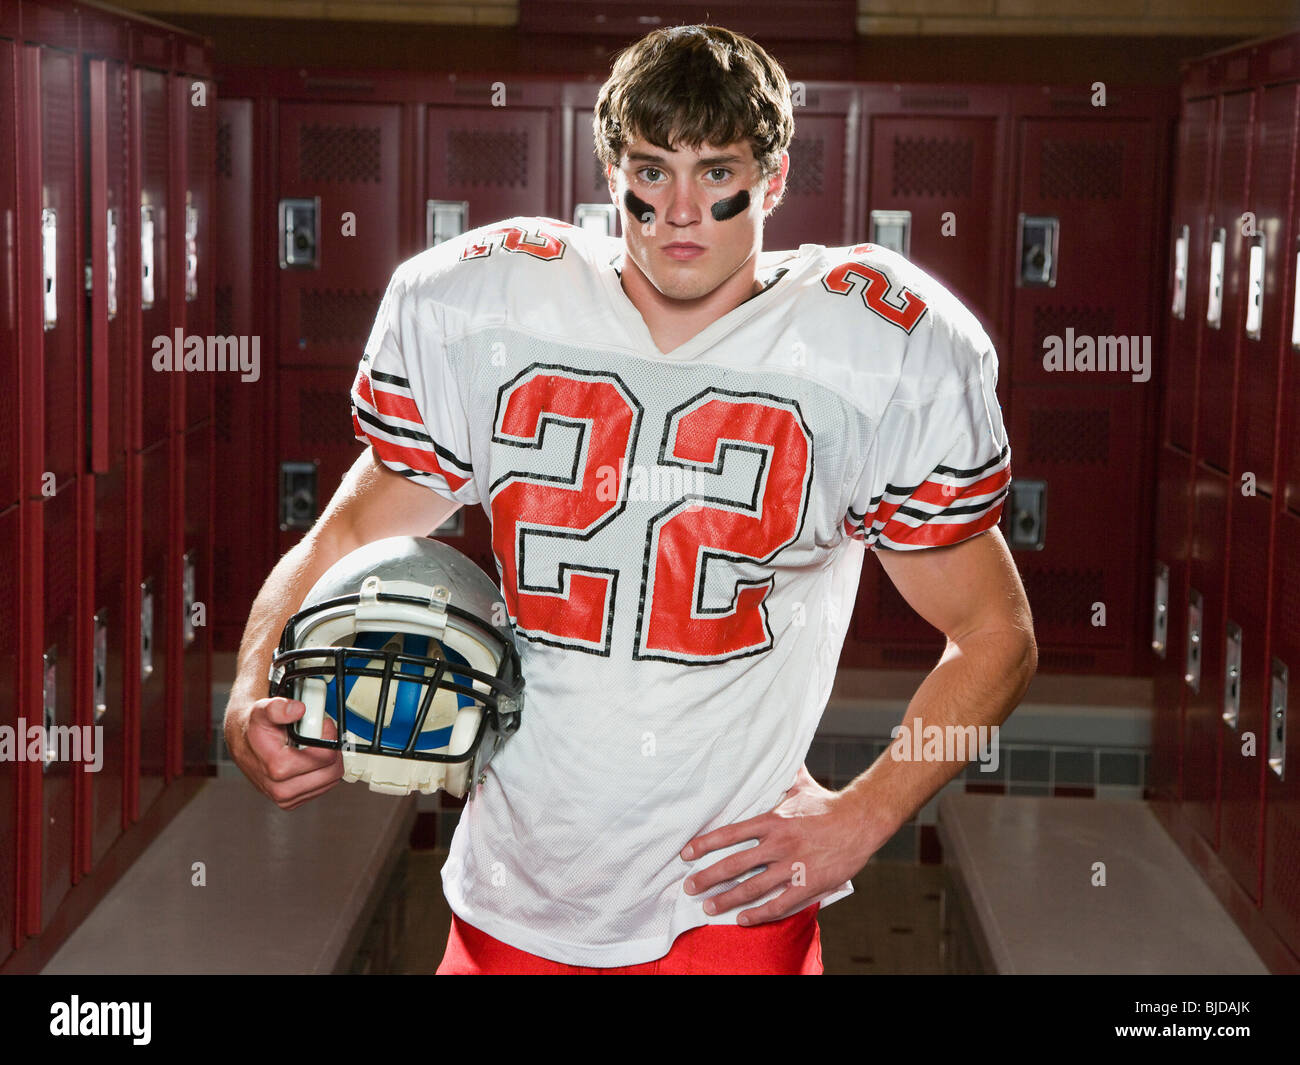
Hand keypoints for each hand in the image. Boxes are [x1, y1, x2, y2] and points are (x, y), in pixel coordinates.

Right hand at [224, 695, 343, 809]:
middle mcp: (280, 789)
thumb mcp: (262, 711)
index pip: (325, 758)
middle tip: (319, 736)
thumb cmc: (254, 728)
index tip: (322, 724)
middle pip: (331, 772)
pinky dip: (322, 772)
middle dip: (331, 751)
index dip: (329, 737)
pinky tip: (309, 759)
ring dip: (327, 762)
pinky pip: (322, 788)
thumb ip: (278, 708)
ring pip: (330, 781)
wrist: (242, 742)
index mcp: (277, 768)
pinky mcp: (291, 802)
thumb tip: (297, 709)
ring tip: (311, 747)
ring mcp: (285, 798)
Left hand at [679, 765, 876, 925]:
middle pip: (735, 864)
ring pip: (752, 888)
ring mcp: (793, 867)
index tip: (686, 853)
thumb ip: (780, 773)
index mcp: (773, 821)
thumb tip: (771, 749)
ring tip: (708, 907)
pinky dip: (759, 914)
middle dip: (708, 877)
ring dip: (727, 899)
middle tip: (689, 887)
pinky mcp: (808, 884)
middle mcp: (779, 844)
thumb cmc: (828, 804)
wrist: (861, 821)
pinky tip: (743, 919)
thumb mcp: (800, 785)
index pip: (731, 834)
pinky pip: (779, 904)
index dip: (705, 844)